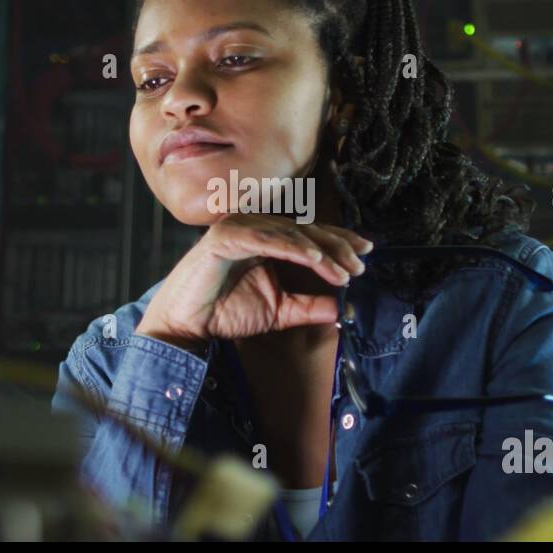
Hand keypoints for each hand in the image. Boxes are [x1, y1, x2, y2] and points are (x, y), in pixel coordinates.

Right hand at [134, 214, 372, 350]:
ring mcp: (238, 229)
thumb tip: (338, 309)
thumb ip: (306, 306)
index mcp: (265, 239)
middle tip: (360, 264)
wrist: (186, 325)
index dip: (338, 241)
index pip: (308, 234)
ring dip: (320, 251)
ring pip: (290, 234)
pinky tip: (315, 261)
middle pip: (305, 230)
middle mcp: (253, 227)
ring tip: (343, 270)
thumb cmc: (224, 313)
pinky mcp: (225, 238)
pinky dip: (292, 248)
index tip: (365, 253)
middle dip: (337, 247)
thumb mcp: (277, 311)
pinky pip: (266, 240)